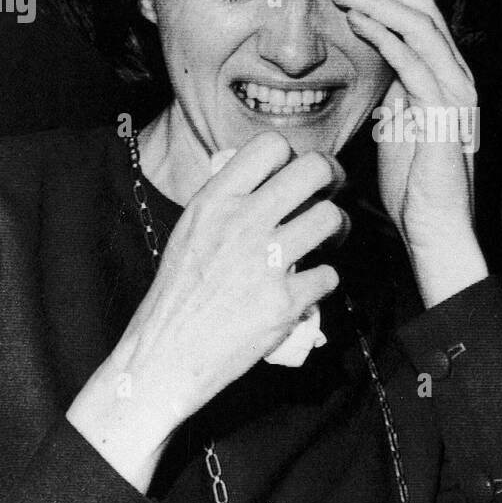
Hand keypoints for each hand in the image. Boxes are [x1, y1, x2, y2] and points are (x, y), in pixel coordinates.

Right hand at [67, 132, 346, 489]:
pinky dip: (324, 281)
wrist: (163, 357)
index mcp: (215, 200)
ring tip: (328, 239)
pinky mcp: (285, 301)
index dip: (293, 156)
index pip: (270, 145)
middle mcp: (242, 222)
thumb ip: (227, 202)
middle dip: (333, 178)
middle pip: (315, 169)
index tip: (296, 175)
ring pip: (332, 217)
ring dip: (339, 228)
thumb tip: (268, 178)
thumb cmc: (178, 295)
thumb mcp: (191, 232)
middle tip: (332, 193)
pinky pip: (329, 274)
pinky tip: (309, 286)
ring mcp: (265, 261)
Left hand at [330, 0, 486, 306]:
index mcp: (446, 73)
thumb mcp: (398, 120)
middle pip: (422, 6)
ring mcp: (456, 89)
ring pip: (420, 24)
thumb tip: (376, 51)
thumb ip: (394, 84)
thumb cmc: (413, 180)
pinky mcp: (446, 111)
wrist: (434, 226)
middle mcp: (457, 73)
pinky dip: (385, 37)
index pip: (421, 12)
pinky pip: (415, 62)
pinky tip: (357, 22)